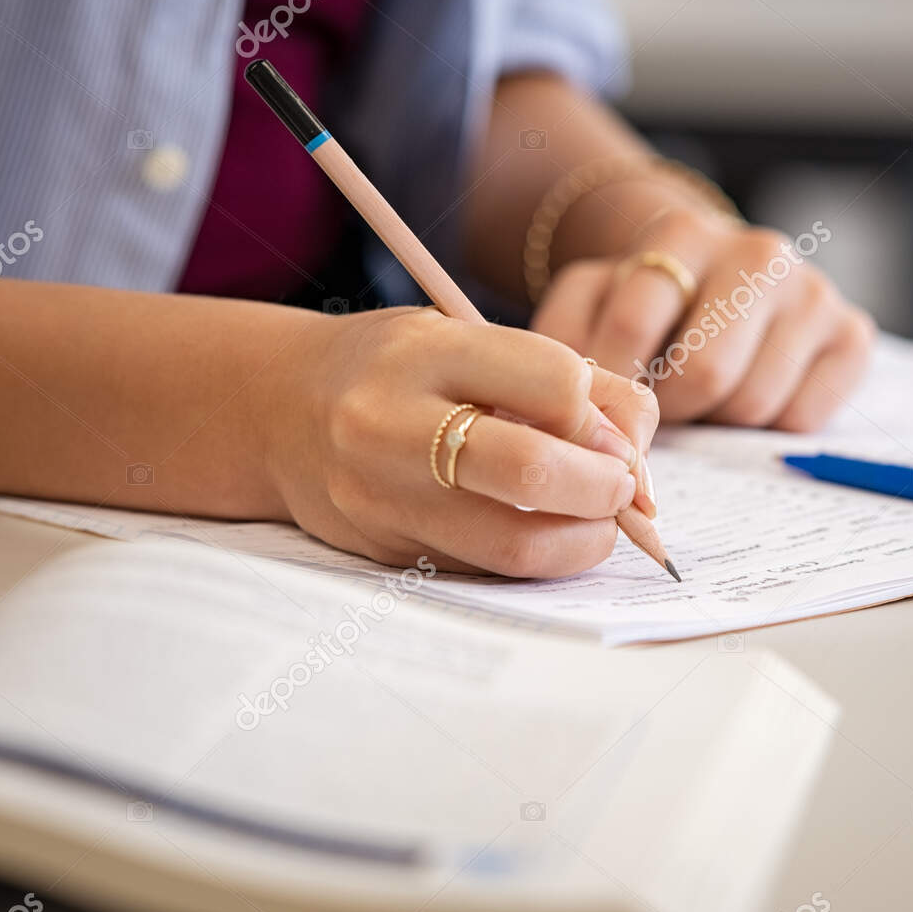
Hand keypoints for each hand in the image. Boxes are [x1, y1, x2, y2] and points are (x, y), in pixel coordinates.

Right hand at [265, 308, 658, 577]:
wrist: (277, 409)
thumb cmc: (399, 369)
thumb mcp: (470, 340)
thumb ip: (568, 382)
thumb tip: (635, 453)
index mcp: (426, 352)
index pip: (554, 381)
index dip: (603, 416)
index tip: (614, 436)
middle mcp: (392, 423)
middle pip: (532, 471)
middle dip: (607, 490)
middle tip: (624, 492)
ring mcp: (381, 496)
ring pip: (513, 546)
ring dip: (583, 543)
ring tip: (597, 524)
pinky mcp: (384, 549)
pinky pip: (485, 570)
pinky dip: (533, 559)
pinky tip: (542, 535)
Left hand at [531, 208, 874, 428]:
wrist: (723, 280)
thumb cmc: (651, 302)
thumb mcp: (592, 298)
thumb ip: (565, 334)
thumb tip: (571, 396)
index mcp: (683, 233)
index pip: (634, 324)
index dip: (615, 384)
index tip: (609, 406)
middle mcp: (758, 251)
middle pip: (704, 373)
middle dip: (674, 409)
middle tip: (664, 408)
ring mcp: (813, 290)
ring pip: (753, 403)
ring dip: (720, 419)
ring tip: (708, 397)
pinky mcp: (854, 333)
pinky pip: (803, 417)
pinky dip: (771, 426)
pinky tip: (755, 394)